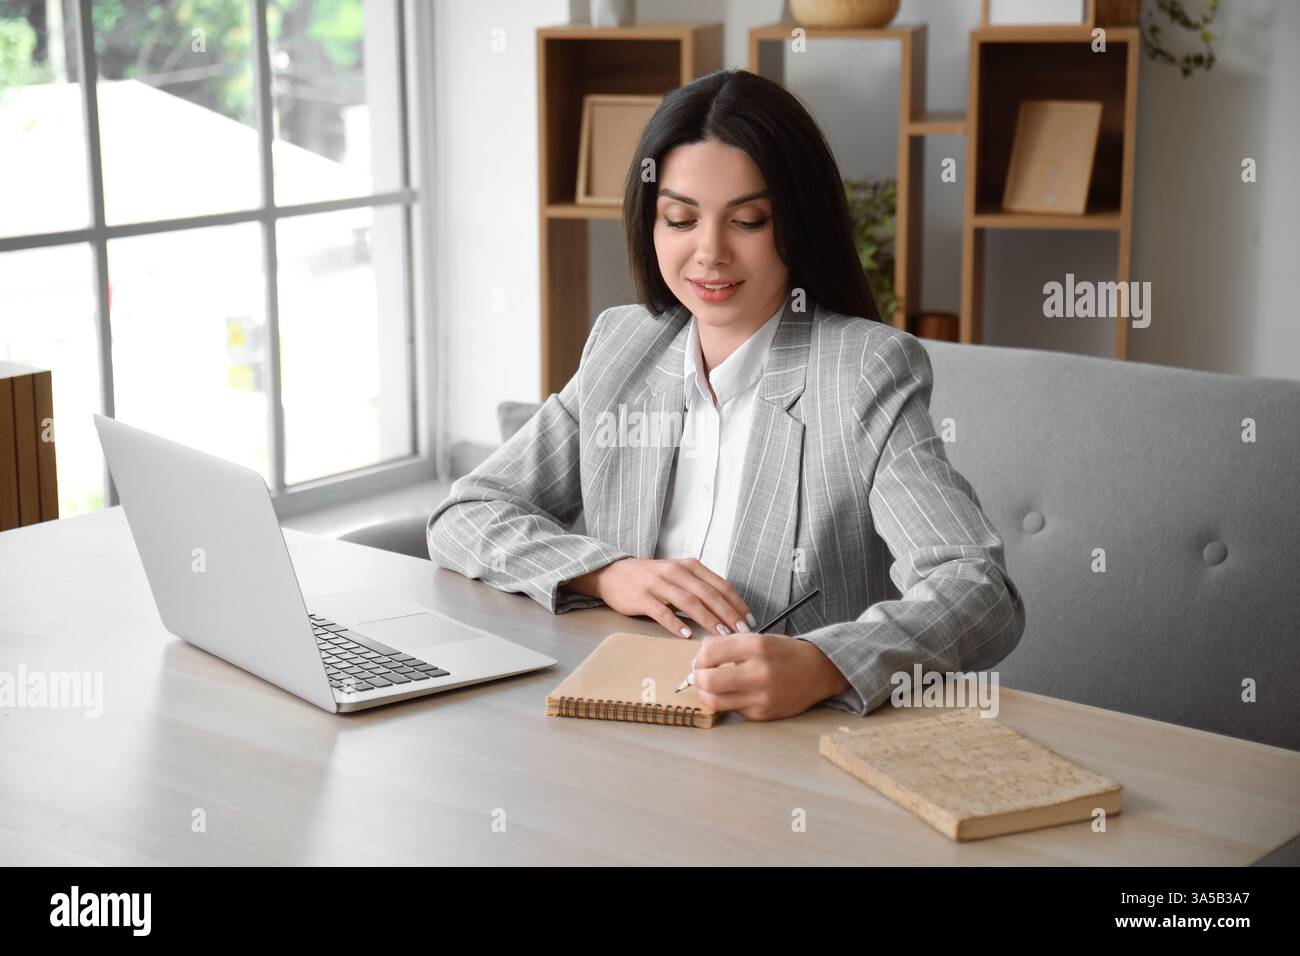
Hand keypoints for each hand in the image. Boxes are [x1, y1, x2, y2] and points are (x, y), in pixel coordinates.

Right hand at [563, 557, 754, 639]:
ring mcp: (658, 584)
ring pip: (690, 602)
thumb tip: (728, 612)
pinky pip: (662, 612)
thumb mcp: (679, 576)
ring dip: (708, 619)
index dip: (737, 603)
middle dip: (729, 614)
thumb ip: (701, 589)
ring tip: (722, 635)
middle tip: (742, 631)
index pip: (720, 585)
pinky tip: (687, 635)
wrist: (614, 574)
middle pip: (709, 594)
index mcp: (690, 566)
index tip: (749, 620)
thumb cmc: (652, 578)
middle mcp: (676, 572)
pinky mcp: (643, 597)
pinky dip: (676, 624)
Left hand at [691, 633, 850, 720]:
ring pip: (715, 701)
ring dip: (706, 693)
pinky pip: (732, 710)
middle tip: (699, 674)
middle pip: (707, 680)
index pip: (709, 652)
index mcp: (756, 646)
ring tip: (711, 686)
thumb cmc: (784, 653)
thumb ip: (728, 645)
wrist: (818, 672)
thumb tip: (699, 658)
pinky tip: (734, 693)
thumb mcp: (758, 639)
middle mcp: (759, 672)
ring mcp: (761, 696)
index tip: (702, 659)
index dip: (699, 657)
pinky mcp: (762, 713)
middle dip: (697, 677)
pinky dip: (727, 701)